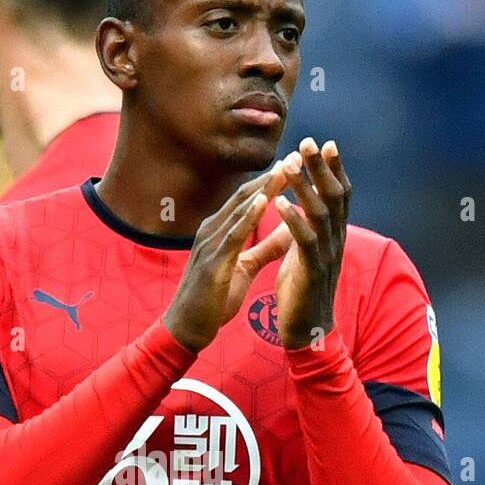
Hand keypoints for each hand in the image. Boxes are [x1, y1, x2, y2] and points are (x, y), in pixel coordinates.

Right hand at [163, 162, 287, 352]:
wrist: (186, 328)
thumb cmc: (212, 300)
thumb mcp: (245, 268)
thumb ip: (265, 248)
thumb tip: (289, 231)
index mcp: (220, 231)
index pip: (249, 199)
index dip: (273, 180)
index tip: (297, 164)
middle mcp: (212, 230)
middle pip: (246, 196)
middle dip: (273, 176)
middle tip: (298, 156)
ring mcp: (209, 244)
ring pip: (240, 209)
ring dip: (264, 188)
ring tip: (287, 169)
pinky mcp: (212, 262)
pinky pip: (233, 234)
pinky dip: (248, 215)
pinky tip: (264, 201)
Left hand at [265, 139, 350, 350]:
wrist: (305, 330)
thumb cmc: (301, 291)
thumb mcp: (305, 254)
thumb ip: (307, 231)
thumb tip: (306, 208)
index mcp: (333, 236)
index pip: (339, 196)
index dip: (334, 170)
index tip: (326, 144)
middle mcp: (335, 241)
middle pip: (334, 197)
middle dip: (322, 168)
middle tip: (311, 142)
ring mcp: (326, 256)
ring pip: (320, 214)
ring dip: (305, 187)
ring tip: (291, 164)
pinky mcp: (311, 272)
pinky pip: (304, 241)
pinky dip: (292, 221)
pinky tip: (280, 205)